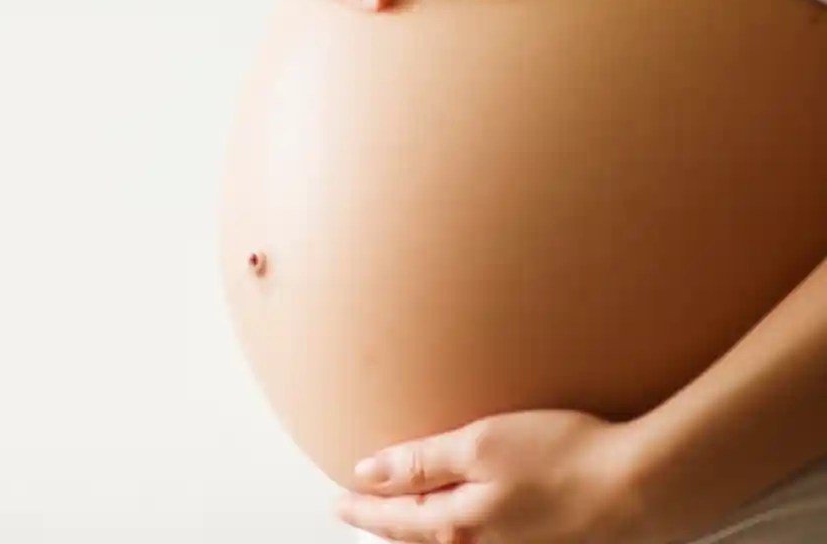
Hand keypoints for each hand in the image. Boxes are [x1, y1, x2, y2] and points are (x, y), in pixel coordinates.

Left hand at [337, 410, 649, 543]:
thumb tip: (367, 473)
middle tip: (358, 512)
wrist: (642, 488)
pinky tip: (462, 527)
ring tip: (399, 523)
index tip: (337, 500)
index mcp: (457, 527)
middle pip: (418, 540)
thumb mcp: (479, 446)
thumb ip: (418, 462)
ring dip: (419, 535)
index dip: (362, 507)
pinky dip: (458, 537)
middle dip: (385, 527)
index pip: (393, 518)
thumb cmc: (565, 459)